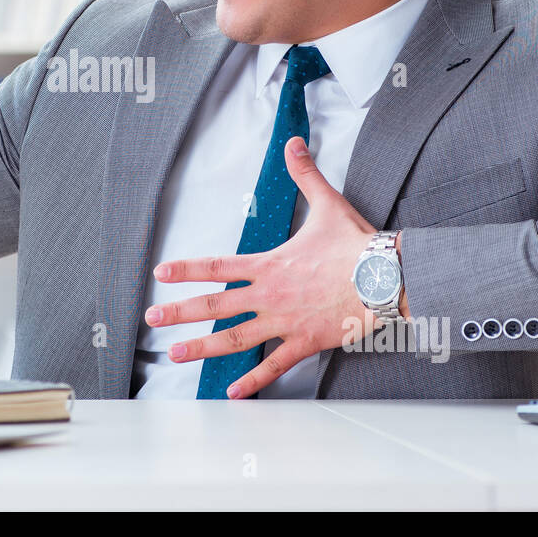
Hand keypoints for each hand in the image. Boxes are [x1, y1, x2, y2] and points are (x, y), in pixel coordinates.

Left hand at [146, 136, 390, 397]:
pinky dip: (252, 381)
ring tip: (175, 355)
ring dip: (201, 348)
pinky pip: (273, 365)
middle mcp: (268, 295)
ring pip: (234, 339)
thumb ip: (305, 174)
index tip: (160, 275)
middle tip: (151, 321)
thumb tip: (295, 142)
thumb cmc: (356, 243)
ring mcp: (283, 321)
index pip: (216, 266)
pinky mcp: (304, 342)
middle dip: (179, 313)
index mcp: (268, 264)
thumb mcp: (326, 204)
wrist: (385, 277)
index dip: (185, 270)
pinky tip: (232, 393)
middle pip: (214, 306)